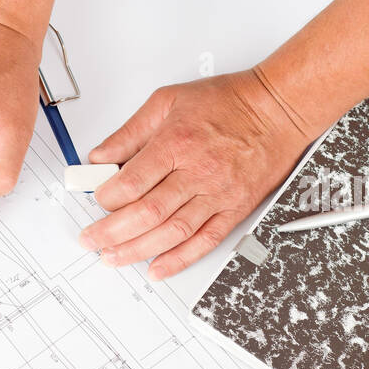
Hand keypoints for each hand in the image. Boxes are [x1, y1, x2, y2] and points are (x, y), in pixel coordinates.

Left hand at [79, 70, 309, 279]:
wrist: (277, 110)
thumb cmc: (226, 102)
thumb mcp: (168, 100)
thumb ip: (131, 131)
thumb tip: (101, 156)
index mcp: (177, 142)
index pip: (133, 181)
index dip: (107, 197)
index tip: (97, 200)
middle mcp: (198, 172)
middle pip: (148, 212)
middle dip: (112, 232)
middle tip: (92, 240)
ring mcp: (218, 194)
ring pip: (173, 232)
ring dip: (138, 250)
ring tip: (114, 257)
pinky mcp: (235, 209)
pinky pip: (205, 241)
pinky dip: (179, 259)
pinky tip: (158, 268)